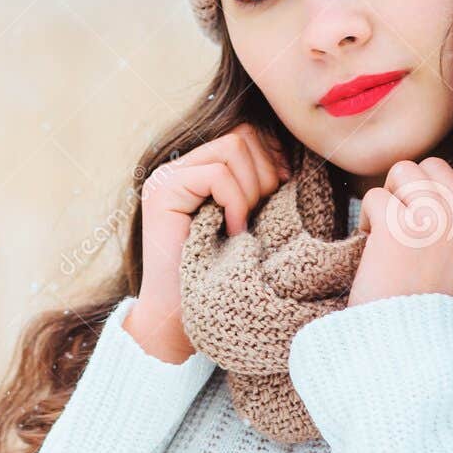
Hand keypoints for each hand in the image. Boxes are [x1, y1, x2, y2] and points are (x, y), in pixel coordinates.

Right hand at [125, 124, 290, 361]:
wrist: (184, 317)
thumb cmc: (224, 275)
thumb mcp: (250, 220)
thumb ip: (257, 185)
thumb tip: (290, 155)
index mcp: (197, 170)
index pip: (244, 135)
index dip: (271, 159)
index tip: (279, 194)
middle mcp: (177, 167)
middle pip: (241, 136)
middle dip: (264, 175)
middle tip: (257, 216)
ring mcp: (165, 177)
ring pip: (232, 149)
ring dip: (250, 192)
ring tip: (241, 227)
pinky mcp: (162, 192)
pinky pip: (218, 176)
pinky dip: (235, 204)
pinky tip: (231, 232)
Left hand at [348, 156, 452, 309]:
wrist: (415, 350)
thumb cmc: (444, 306)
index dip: (447, 182)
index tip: (434, 211)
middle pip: (433, 165)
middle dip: (414, 189)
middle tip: (408, 225)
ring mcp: (436, 221)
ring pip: (403, 172)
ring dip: (390, 199)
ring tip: (392, 234)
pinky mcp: (398, 229)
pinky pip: (374, 197)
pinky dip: (367, 220)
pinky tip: (375, 247)